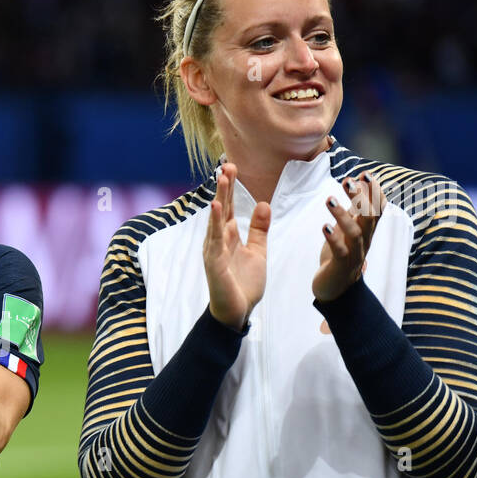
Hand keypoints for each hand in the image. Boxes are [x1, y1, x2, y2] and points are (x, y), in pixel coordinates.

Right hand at [204, 162, 270, 330]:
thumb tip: (263, 203)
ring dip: (219, 198)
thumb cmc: (244, 284)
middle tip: (228, 165)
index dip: (231, 188)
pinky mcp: (214, 262)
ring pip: (217, 219)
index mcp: (229, 236)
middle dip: (224, 187)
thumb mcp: (258, 252)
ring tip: (222, 178)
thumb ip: (259, 229)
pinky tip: (216, 207)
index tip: (233, 167)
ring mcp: (214, 250)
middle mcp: (218, 240)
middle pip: (222, 208)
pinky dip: (215, 222)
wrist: (237, 312)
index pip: (229, 207)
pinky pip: (215, 239)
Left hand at [313, 174, 384, 301]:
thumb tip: (357, 183)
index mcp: (367, 230)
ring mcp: (355, 254)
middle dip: (361, 198)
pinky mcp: (341, 266)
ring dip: (342, 216)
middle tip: (348, 180)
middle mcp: (365, 240)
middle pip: (369, 217)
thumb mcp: (348, 229)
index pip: (378, 208)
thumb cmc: (341, 254)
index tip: (365, 173)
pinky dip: (333, 239)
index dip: (374, 191)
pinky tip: (324, 226)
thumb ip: (353, 210)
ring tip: (329, 200)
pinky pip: (340, 251)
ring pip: (354, 233)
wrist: (336, 289)